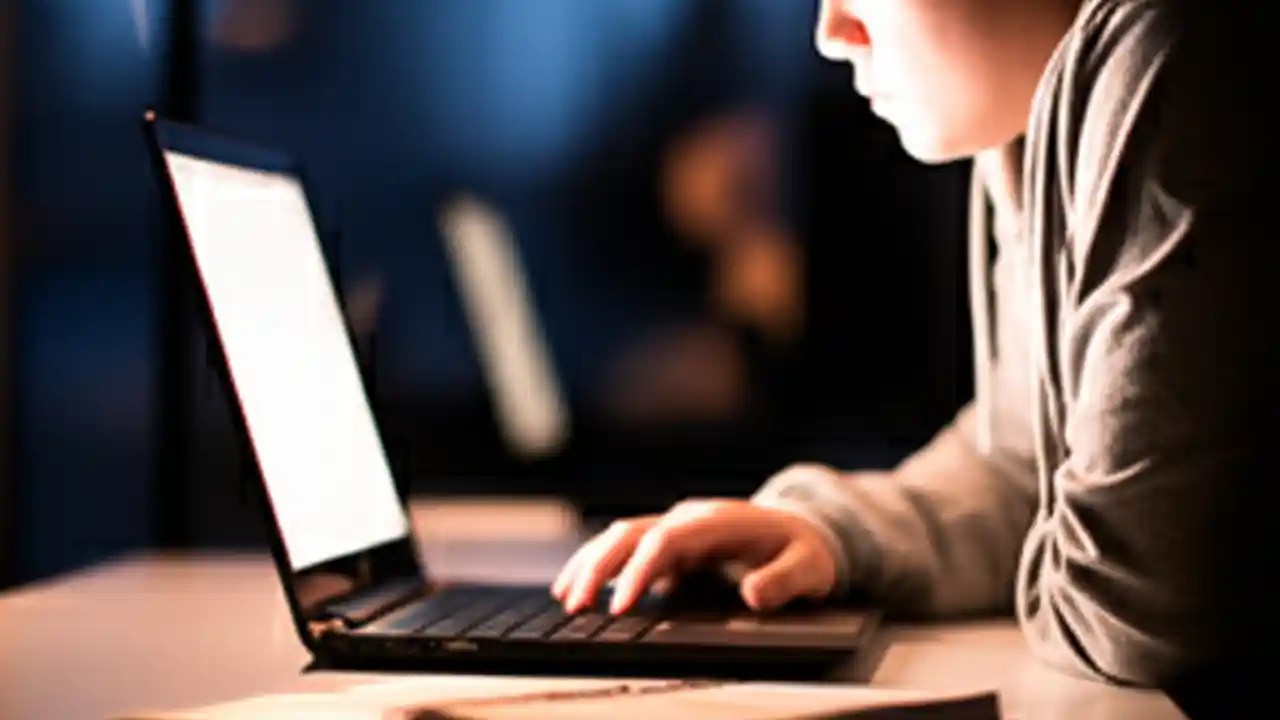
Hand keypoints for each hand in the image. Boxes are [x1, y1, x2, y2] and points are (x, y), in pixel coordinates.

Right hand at [552, 499, 837, 615]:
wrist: (805, 529)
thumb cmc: (805, 550)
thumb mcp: (809, 568)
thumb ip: (784, 581)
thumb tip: (753, 594)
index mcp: (717, 522)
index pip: (666, 541)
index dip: (638, 572)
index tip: (620, 605)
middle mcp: (689, 518)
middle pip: (631, 533)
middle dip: (599, 567)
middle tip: (577, 604)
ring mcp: (677, 527)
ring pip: (621, 536)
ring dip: (591, 563)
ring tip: (566, 596)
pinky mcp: (670, 542)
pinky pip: (626, 548)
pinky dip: (599, 564)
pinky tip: (579, 586)